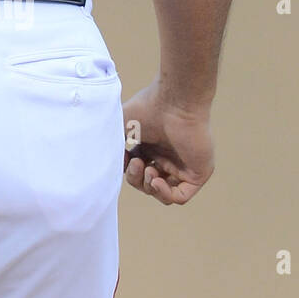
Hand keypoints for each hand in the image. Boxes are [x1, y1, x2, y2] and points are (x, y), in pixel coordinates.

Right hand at [122, 80, 213, 205]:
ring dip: (150, 188)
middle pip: (147, 184)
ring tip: (148, 171)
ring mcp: (183, 166)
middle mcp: (167, 157)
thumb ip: (112, 144)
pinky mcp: (197, 173)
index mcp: (150, 146)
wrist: (174, 101)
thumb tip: (101, 161)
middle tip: (137, 162)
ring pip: (163, 193)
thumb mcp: (121, 125)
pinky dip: (165, 194)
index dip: (127, 169)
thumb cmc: (148, 107)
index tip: (123, 156)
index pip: (136, 170)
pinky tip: (156, 181)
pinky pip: (181, 196)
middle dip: (136, 179)